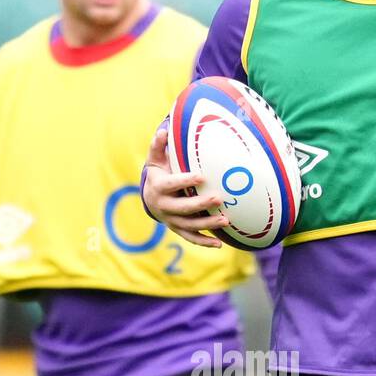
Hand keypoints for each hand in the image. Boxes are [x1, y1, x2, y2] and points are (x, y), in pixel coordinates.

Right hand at [141, 127, 229, 248]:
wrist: (150, 198)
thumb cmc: (159, 174)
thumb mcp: (155, 160)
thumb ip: (158, 146)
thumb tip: (164, 131)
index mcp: (158, 188)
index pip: (172, 185)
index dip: (186, 181)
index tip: (202, 177)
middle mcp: (163, 207)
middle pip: (183, 208)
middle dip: (201, 205)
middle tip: (219, 198)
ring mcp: (171, 220)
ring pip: (190, 225)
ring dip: (208, 224)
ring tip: (226, 220)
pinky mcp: (178, 230)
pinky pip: (191, 238)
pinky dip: (204, 242)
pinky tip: (219, 244)